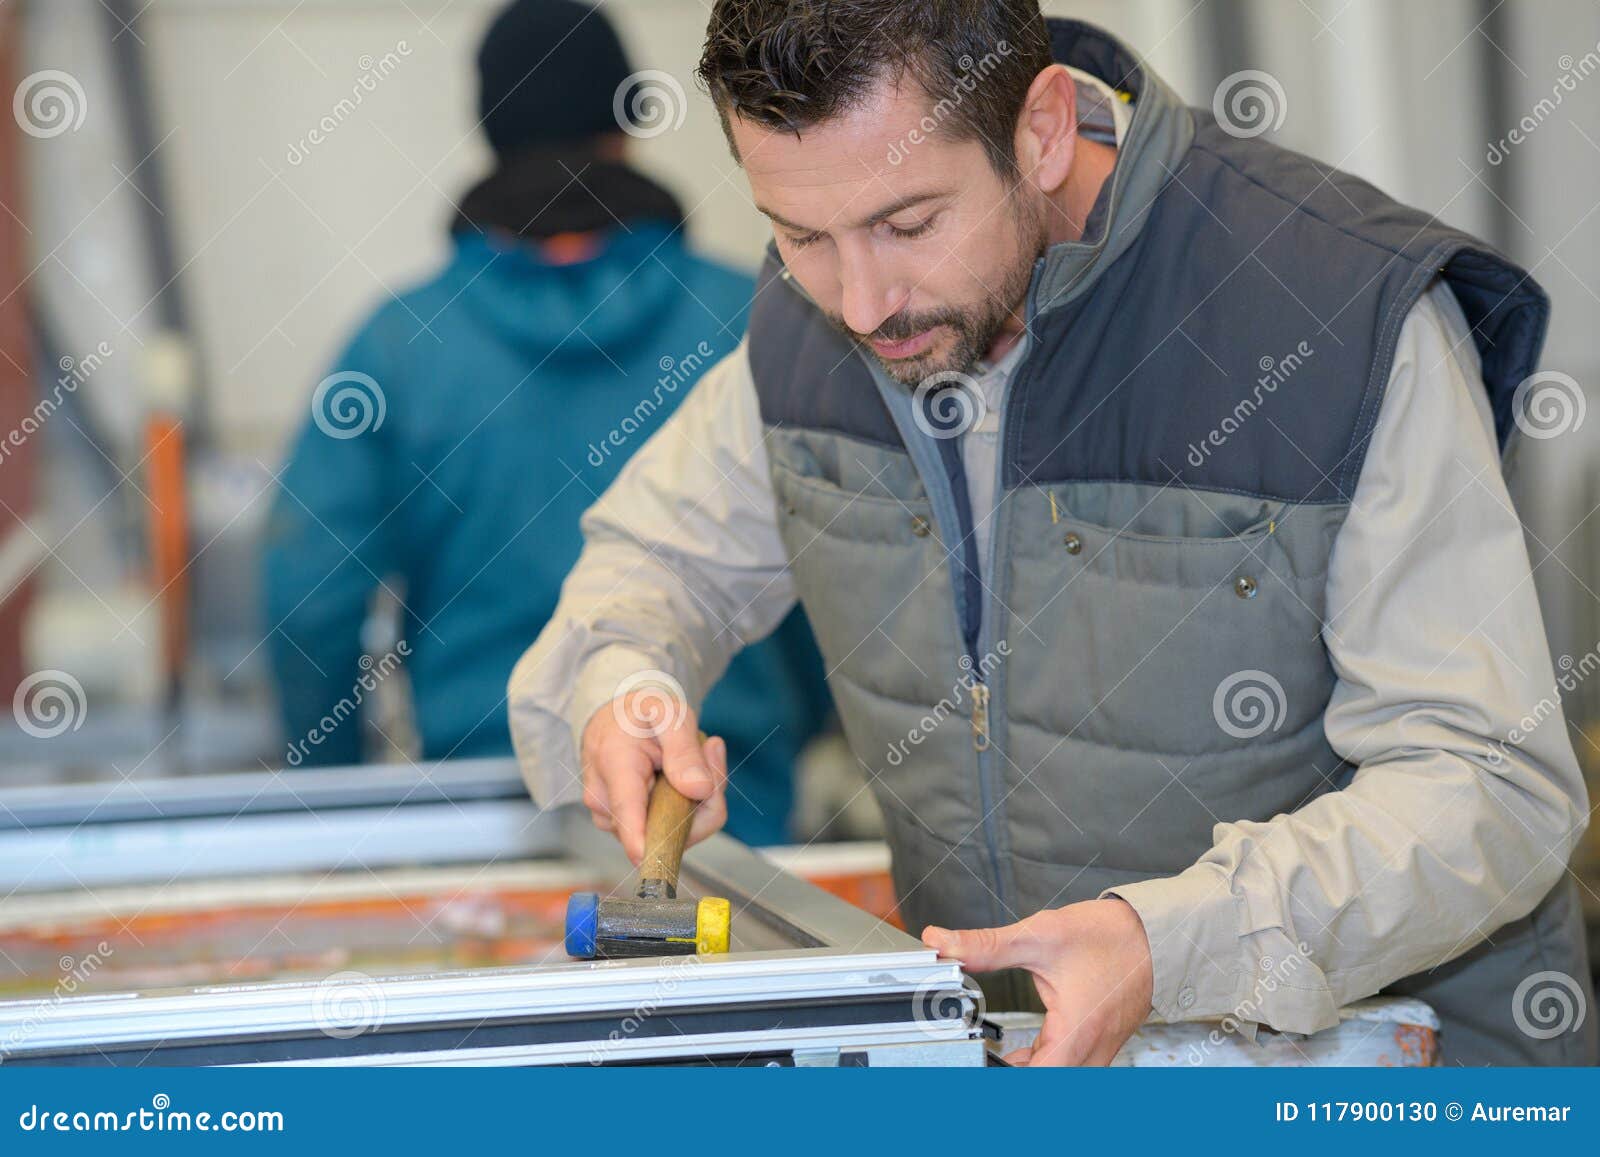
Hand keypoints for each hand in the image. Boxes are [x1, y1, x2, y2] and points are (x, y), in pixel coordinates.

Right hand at [579, 687, 727, 864]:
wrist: (616, 719)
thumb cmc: (640, 715)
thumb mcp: (669, 714)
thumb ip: (685, 749)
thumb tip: (699, 789)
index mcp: (615, 765)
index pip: (627, 814)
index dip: (643, 843)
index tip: (653, 861)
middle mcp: (606, 800)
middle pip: (663, 828)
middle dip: (700, 802)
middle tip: (708, 755)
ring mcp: (612, 819)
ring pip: (668, 833)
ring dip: (692, 806)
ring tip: (689, 764)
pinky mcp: (622, 828)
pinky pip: (665, 832)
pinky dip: (682, 811)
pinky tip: (679, 782)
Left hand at [922, 898, 1153, 1065]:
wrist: (1155, 932)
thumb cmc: (1111, 937)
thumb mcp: (1040, 936)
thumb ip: (987, 945)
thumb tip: (942, 944)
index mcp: (1077, 1033)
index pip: (1034, 1082)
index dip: (1000, 1077)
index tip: (975, 1066)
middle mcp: (1091, 1050)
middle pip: (1043, 1084)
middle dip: (1007, 1076)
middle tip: (976, 1061)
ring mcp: (1097, 1050)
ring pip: (1054, 1077)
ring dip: (1024, 1072)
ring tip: (991, 1058)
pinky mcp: (1098, 1043)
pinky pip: (1065, 1067)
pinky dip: (1041, 1063)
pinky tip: (1021, 1052)